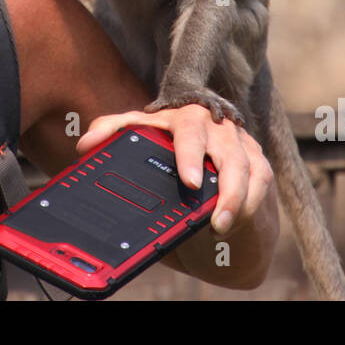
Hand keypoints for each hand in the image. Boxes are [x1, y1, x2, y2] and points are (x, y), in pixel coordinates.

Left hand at [76, 104, 273, 240]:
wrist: (200, 159)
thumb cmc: (164, 144)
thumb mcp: (139, 136)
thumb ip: (112, 132)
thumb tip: (84, 144)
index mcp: (185, 116)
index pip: (189, 130)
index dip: (191, 156)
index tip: (189, 182)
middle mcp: (217, 126)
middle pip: (227, 152)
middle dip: (225, 185)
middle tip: (214, 217)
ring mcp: (240, 143)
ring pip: (248, 170)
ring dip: (236, 202)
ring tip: (220, 227)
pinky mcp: (257, 161)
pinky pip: (260, 182)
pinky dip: (248, 204)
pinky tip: (232, 223)